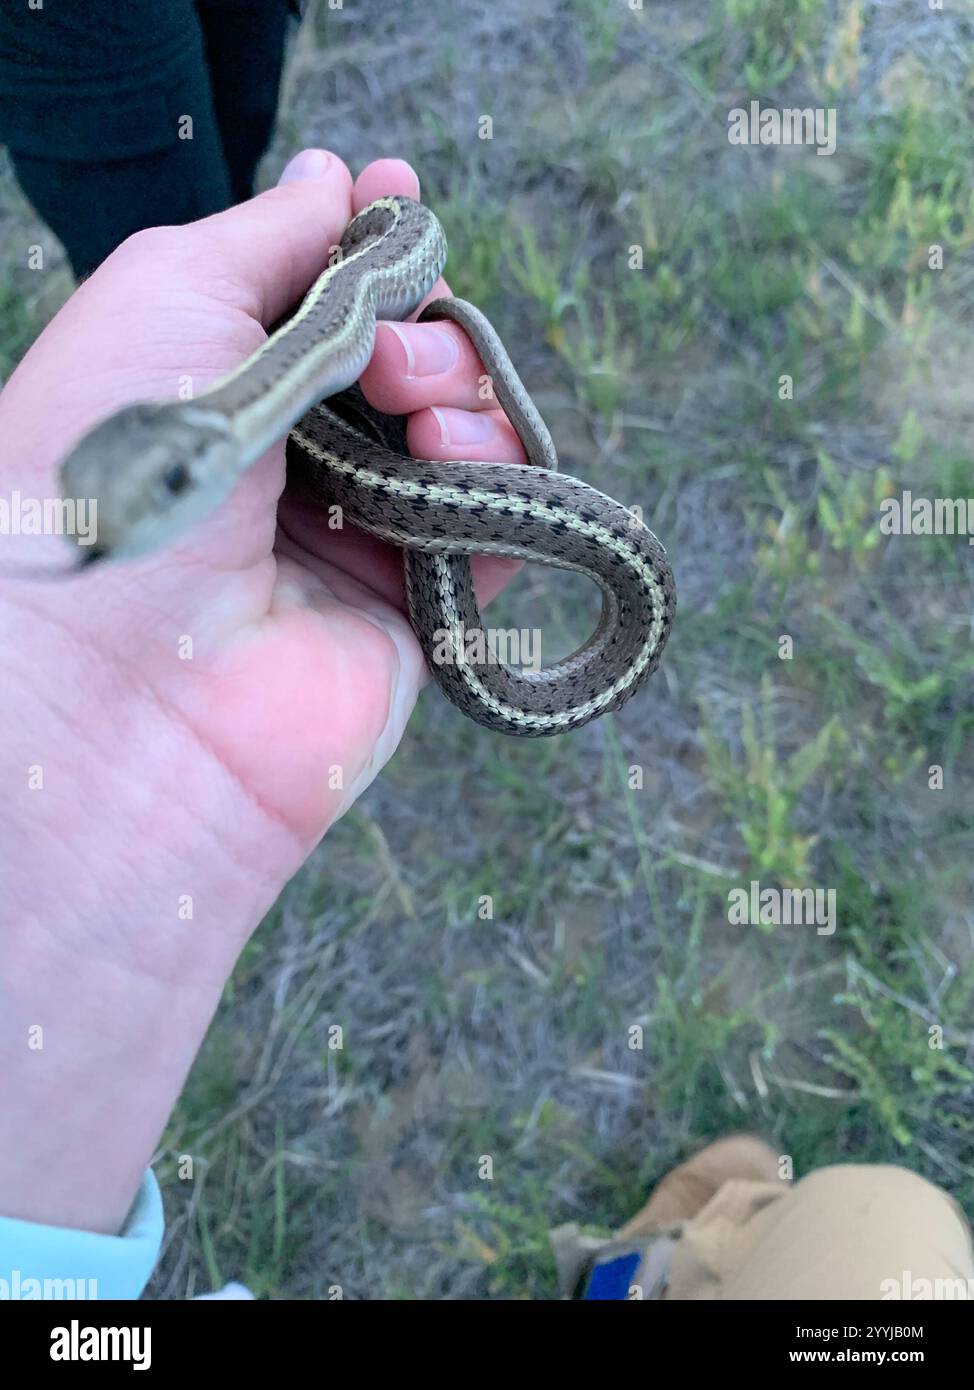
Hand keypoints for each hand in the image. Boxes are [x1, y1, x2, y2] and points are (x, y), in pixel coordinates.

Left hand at [0, 151, 522, 1231]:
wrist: (113, 672)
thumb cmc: (114, 460)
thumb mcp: (168, 295)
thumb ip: (269, 238)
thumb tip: (337, 180)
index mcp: (223, 386)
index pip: (329, 301)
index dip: (375, 249)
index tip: (400, 199)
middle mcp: (292, 462)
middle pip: (413, 362)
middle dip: (423, 326)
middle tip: (387, 353)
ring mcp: (356, 539)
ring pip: (467, 436)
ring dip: (463, 394)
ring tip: (419, 409)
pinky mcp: (414, 613)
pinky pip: (502, 531)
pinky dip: (504, 481)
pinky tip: (454, 462)